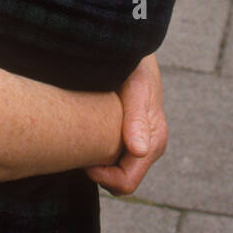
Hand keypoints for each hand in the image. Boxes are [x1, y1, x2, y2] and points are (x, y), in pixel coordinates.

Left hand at [85, 54, 166, 195]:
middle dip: (98, 173)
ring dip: (97, 162)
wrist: (132, 50)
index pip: (126, 183)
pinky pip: (111, 157)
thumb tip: (140, 150)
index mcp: (154, 141)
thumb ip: (137, 119)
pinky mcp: (128, 135)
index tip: (83, 161)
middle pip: (119, 182)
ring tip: (81, 139)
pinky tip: (86, 133)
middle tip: (78, 149)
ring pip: (114, 171)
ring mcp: (139, 142)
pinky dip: (97, 152)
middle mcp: (148, 146)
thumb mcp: (136, 88)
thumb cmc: (135, 66)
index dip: (102, 177)